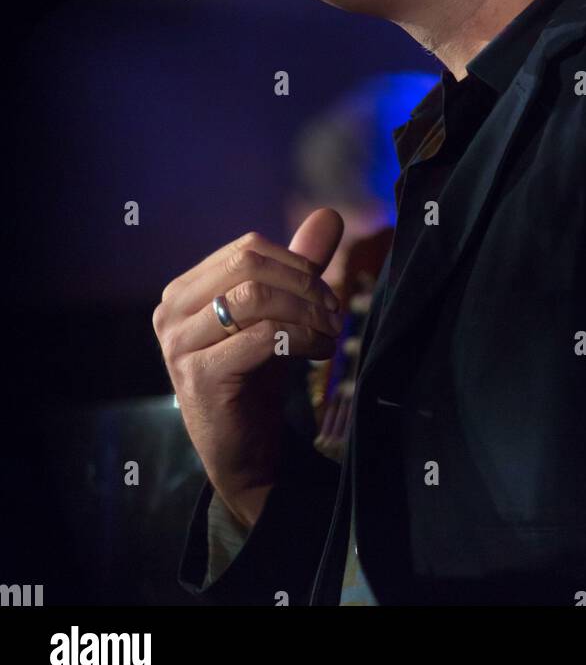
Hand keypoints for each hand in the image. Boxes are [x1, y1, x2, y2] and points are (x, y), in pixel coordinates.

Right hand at [153, 208, 343, 527]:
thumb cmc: (256, 376)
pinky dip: (302, 338)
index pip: (246, 248)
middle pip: (249, 266)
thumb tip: (328, 215)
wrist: (242, 449)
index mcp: (184, 290)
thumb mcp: (279, 313)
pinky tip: (320, 352)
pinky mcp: (198, 375)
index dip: (296, 263)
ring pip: (256, 298)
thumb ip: (299, 266)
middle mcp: (171, 311)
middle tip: (335, 311)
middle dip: (304, 284)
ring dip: (305, 311)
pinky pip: (262, 336)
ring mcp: (179, 343)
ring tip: (330, 332)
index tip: (328, 292)